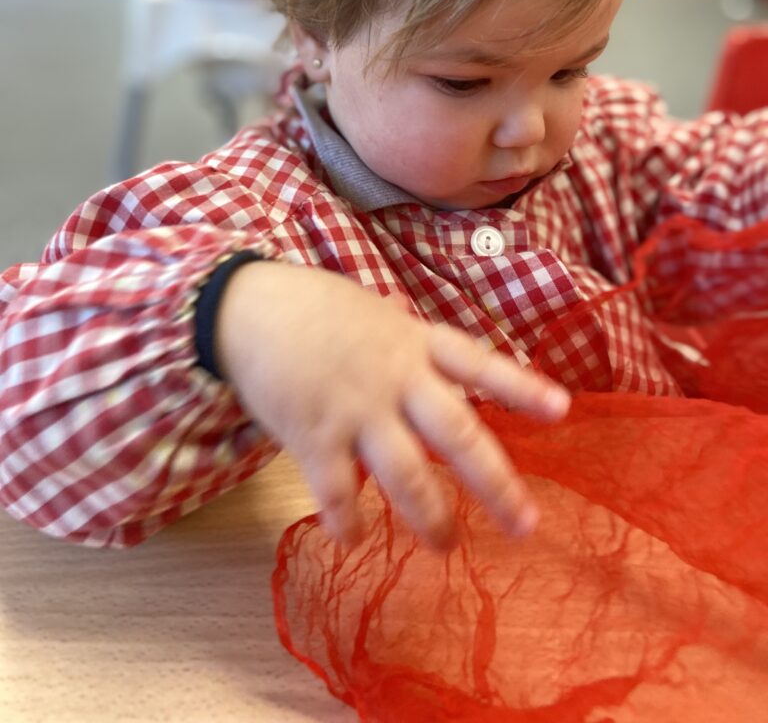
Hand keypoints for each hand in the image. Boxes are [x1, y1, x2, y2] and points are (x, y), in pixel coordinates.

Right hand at [215, 261, 570, 548]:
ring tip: (444, 545)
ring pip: (407, 472)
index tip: (562, 409)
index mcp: (416, 342)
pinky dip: (346, 521)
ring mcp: (356, 406)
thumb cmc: (319, 312)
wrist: (251, 305)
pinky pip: (337, 490)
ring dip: (430, 516)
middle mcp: (396, 376)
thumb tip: (450, 388)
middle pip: (458, 433)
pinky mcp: (313, 432)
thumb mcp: (379, 318)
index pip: (479, 364)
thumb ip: (415, 353)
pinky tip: (351, 539)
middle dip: (495, 483)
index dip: (520, 387)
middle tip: (524, 524)